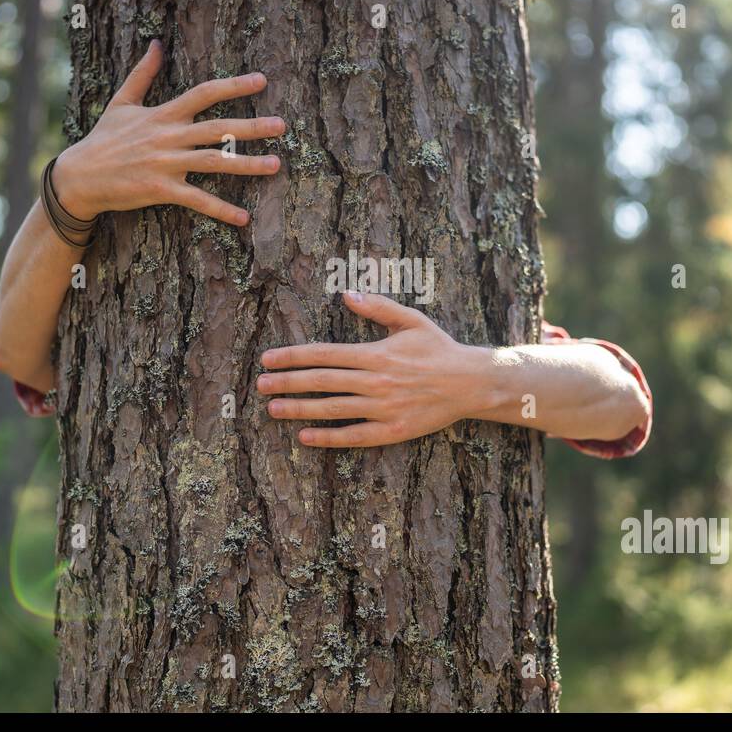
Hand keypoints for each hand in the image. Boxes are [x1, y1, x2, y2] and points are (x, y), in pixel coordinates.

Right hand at [53, 39, 286, 225]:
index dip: (233, 85)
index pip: (203, 93)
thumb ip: (143, 73)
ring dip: (247, 164)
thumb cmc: (102, 139)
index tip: (262, 80)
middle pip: (217, 128)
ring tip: (275, 165)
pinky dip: (221, 209)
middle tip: (282, 125)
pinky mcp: (161, 189)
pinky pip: (197, 200)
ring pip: (214, 163)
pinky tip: (244, 217)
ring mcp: (166, 164)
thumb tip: (156, 43)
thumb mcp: (121, 102)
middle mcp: (168, 137)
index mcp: (163, 115)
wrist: (78, 177)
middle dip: (251, 126)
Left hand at [257, 291, 490, 447]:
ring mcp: (383, 408)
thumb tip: (346, 294)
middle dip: (287, 382)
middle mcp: (375, 381)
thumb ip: (377, 307)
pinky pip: (354, 435)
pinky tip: (305, 436)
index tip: (269, 359)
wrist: (471, 382)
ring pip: (332, 409)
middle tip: (260, 385)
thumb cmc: (438, 349)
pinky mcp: (392, 430)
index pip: (324, 354)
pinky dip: (328, 437)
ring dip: (299, 409)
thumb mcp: (411, 320)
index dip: (293, 356)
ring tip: (273, 409)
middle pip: (321, 382)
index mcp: (376, 353)